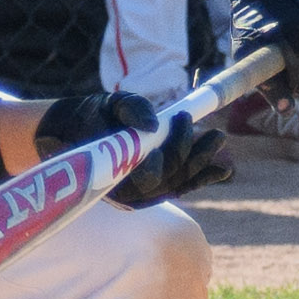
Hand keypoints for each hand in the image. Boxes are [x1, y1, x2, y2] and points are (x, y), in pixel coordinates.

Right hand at [36, 91, 231, 208]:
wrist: (76, 132)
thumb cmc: (92, 117)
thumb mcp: (108, 105)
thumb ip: (131, 109)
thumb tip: (154, 124)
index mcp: (112, 175)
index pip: (146, 177)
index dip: (166, 156)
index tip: (176, 122)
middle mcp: (128, 192)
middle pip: (169, 180)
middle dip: (193, 155)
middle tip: (212, 131)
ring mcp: (141, 193)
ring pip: (177, 184)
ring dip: (202, 164)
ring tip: (219, 140)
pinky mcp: (151, 189)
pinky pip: (179, 187)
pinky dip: (201, 178)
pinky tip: (222, 170)